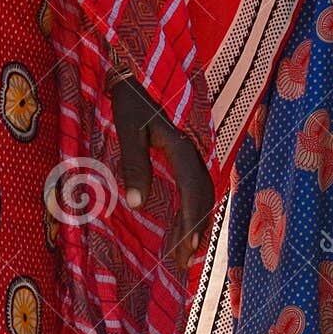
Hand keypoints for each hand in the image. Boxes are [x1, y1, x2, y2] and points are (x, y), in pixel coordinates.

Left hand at [110, 76, 214, 269]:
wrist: (139, 72)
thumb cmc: (131, 100)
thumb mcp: (128, 129)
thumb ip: (135, 164)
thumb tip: (138, 205)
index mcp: (182, 145)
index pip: (194, 190)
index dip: (192, 221)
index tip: (187, 250)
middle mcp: (195, 149)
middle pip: (204, 194)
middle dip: (197, 228)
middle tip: (184, 261)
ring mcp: (194, 149)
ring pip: (203, 190)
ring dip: (196, 220)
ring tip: (186, 250)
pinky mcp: (188, 150)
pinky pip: (197, 183)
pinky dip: (194, 206)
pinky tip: (186, 223)